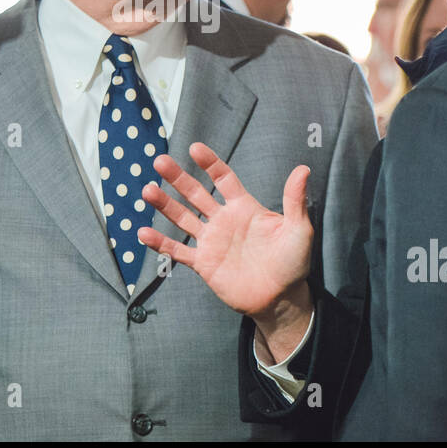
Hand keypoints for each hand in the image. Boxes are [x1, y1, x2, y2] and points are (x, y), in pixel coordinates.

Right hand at [139, 142, 313, 360]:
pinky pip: (178, 251)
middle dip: (178, 178)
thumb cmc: (293, 263)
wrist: (281, 299)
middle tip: (160, 161)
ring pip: (182, 218)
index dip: (210, 163)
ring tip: (148, 190)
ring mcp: (211, 241)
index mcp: (244, 207)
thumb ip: (295, 201)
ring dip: (165, 205)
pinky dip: (160, 243)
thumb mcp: (299, 230)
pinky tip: (143, 233)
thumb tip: (303, 169)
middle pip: (196, 193)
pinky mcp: (204, 263)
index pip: (223, 179)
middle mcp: (224, 220)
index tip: (195, 148)